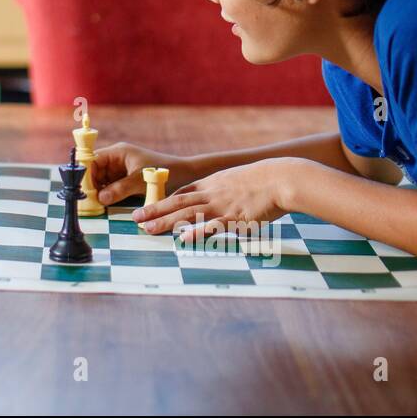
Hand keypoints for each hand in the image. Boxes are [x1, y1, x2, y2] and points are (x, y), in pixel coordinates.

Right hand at [89, 141, 191, 205]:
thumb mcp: (140, 180)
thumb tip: (99, 198)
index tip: (82, 188)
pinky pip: (111, 187)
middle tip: (87, 200)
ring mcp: (122, 170)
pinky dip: (108, 195)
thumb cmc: (164, 171)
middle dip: (91, 184)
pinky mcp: (127, 181)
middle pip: (96, 171)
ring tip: (94, 204)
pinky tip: (105, 204)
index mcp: (119, 152)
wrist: (185, 175)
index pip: (93, 159)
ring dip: (99, 191)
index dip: (86, 172)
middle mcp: (118, 160)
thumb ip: (119, 188)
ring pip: (102, 180)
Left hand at [132, 157, 297, 241]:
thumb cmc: (265, 180)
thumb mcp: (238, 179)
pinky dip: (196, 232)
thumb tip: (218, 198)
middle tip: (135, 218)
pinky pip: (212, 227)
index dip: (163, 200)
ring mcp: (222, 206)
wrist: (282, 178)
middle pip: (177, 202)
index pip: (182, 192)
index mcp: (213, 184)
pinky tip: (182, 239)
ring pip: (188, 214)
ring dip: (166, 222)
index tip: (147, 207)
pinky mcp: (235, 219)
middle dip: (155, 210)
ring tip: (147, 229)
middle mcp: (212, 194)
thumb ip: (225, 188)